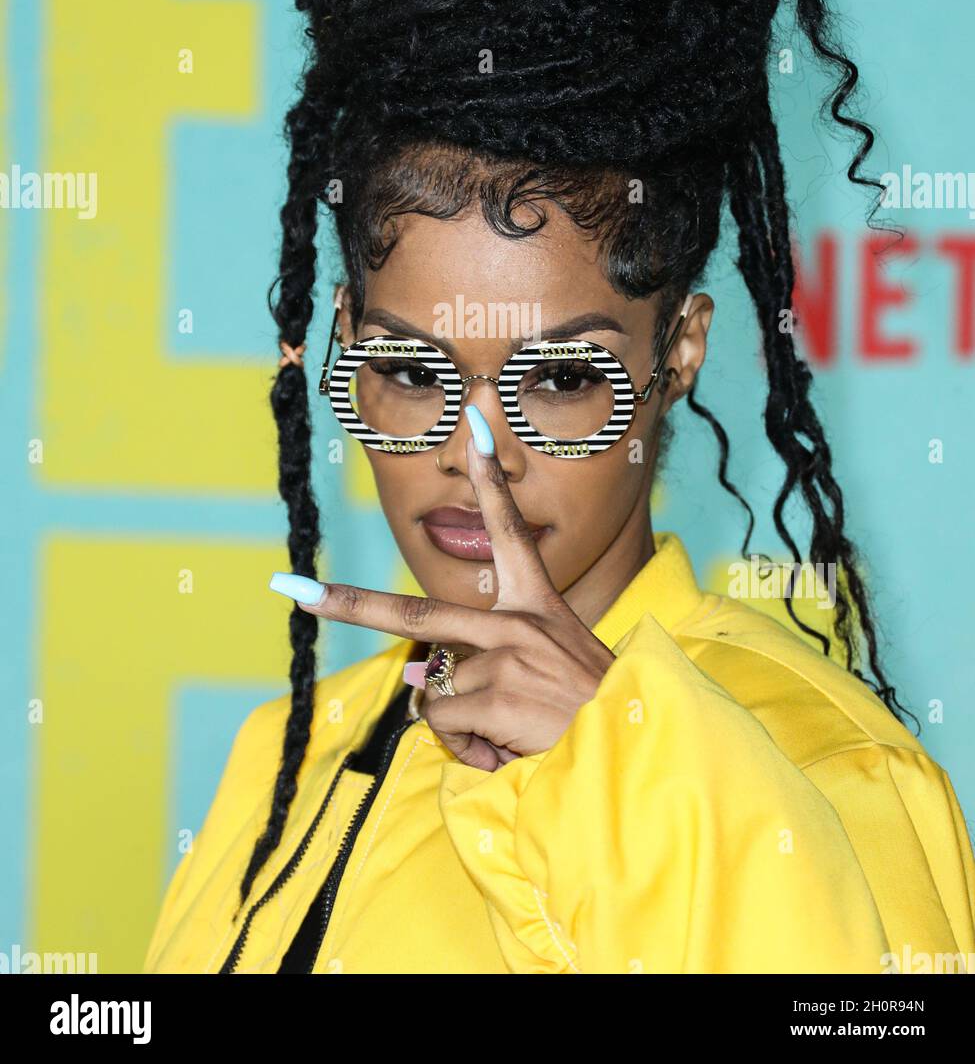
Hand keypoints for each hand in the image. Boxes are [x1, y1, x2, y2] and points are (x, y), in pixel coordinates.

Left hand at [304, 433, 615, 770]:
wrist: (638, 749)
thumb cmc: (594, 716)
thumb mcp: (548, 676)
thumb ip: (487, 668)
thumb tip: (418, 677)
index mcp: (540, 606)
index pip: (511, 531)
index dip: (490, 481)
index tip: (476, 426)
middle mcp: (519, 622)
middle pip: (416, 611)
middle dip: (349, 604)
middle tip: (295, 590)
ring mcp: (505, 656)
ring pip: (435, 691)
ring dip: (460, 724)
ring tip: (514, 734)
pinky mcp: (494, 693)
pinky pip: (444, 723)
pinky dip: (466, 746)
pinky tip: (509, 748)